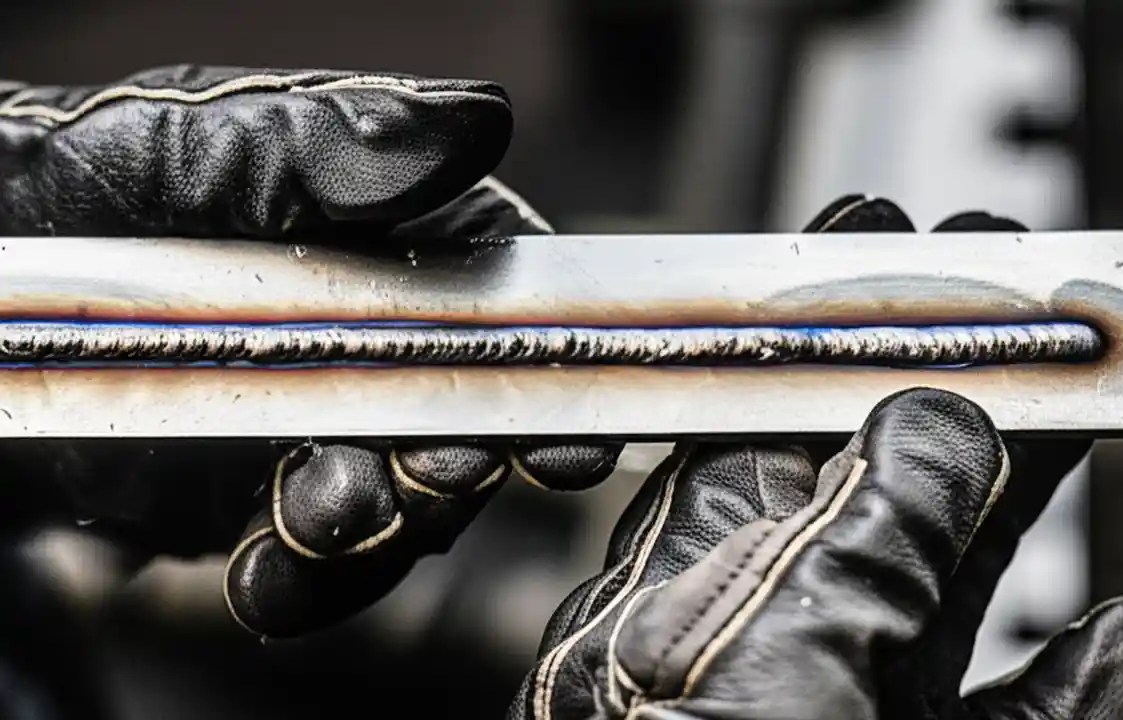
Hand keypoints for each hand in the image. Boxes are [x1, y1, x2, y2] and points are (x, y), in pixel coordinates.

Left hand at [0, 65, 623, 637]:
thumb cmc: (69, 193)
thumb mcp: (189, 146)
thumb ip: (320, 147)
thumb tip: (472, 125)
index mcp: (377, 236)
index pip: (494, 288)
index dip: (537, 355)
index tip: (554, 426)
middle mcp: (366, 334)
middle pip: (462, 410)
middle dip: (450, 457)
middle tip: (426, 472)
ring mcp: (318, 421)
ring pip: (402, 500)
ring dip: (377, 526)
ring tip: (313, 522)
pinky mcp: (259, 499)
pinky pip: (314, 559)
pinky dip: (305, 581)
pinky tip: (269, 580)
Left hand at [508, 198, 1122, 719]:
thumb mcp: (779, 658)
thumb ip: (862, 530)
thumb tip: (930, 412)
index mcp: (682, 590)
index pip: (760, 416)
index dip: (822, 324)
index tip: (883, 235)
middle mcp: (753, 645)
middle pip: (867, 479)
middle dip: (950, 381)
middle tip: (1022, 288)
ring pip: (952, 595)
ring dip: (1036, 512)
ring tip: (1104, 420)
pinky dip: (1085, 686)